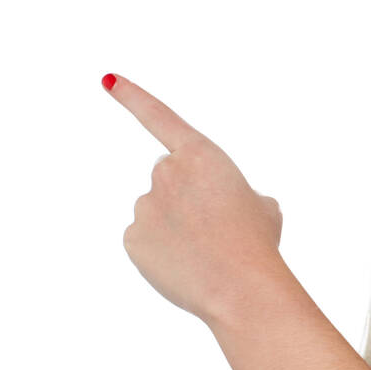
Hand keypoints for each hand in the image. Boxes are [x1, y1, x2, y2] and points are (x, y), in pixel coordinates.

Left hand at [103, 73, 282, 321]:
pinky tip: (186, 268)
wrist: (242, 288)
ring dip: (177, 230)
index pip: (159, 118)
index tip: (107, 80)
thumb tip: (224, 208)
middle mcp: (166, 173)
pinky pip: (146, 243)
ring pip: (158, 215)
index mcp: (201, 155)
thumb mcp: (262, 206)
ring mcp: (145, 206)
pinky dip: (162, 255)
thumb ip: (235, 193)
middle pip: (170, 180)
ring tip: (207, 255)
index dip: (132, 97)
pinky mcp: (132, 239)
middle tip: (215, 229)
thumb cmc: (257, 245)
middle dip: (186, 199)